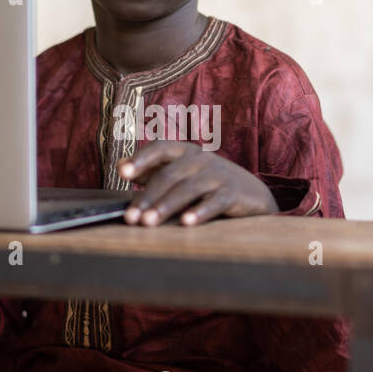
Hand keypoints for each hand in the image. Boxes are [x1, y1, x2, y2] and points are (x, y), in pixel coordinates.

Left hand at [118, 141, 277, 226]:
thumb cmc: (207, 184)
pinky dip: (200, 211)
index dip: (141, 159)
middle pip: (169, 175)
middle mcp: (200, 158)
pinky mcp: (232, 192)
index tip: (123, 173)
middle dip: (148, 197)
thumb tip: (120, 165)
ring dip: (166, 206)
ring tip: (149, 223)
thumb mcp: (181, 173)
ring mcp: (217, 174)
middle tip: (131, 217)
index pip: (160, 148)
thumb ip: (152, 171)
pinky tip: (186, 223)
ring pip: (188, 189)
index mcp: (184, 151)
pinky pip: (214, 201)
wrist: (251, 194)